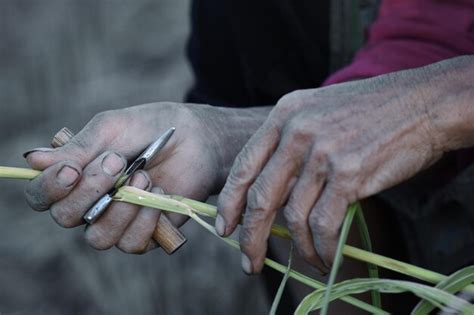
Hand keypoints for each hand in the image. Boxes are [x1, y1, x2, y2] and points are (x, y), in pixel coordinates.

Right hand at [24, 102, 267, 252]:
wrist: (197, 138)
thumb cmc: (151, 128)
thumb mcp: (112, 128)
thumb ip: (78, 148)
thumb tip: (31, 160)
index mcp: (77, 176)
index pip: (42, 195)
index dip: (49, 188)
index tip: (71, 169)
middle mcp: (92, 203)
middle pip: (65, 218)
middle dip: (90, 191)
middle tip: (118, 161)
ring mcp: (119, 221)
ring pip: (98, 238)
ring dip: (120, 207)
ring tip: (144, 176)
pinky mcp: (146, 233)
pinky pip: (132, 243)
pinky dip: (145, 219)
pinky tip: (158, 193)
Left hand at [216, 66, 451, 273]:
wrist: (421, 103)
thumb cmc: (370, 111)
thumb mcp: (317, 112)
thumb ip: (290, 143)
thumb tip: (272, 193)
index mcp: (284, 114)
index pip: (243, 166)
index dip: (229, 203)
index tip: (223, 228)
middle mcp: (297, 131)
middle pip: (260, 196)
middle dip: (250, 237)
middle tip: (249, 263)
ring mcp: (322, 152)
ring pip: (292, 215)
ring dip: (296, 248)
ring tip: (305, 260)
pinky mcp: (349, 174)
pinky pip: (323, 224)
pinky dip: (322, 247)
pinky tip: (325, 256)